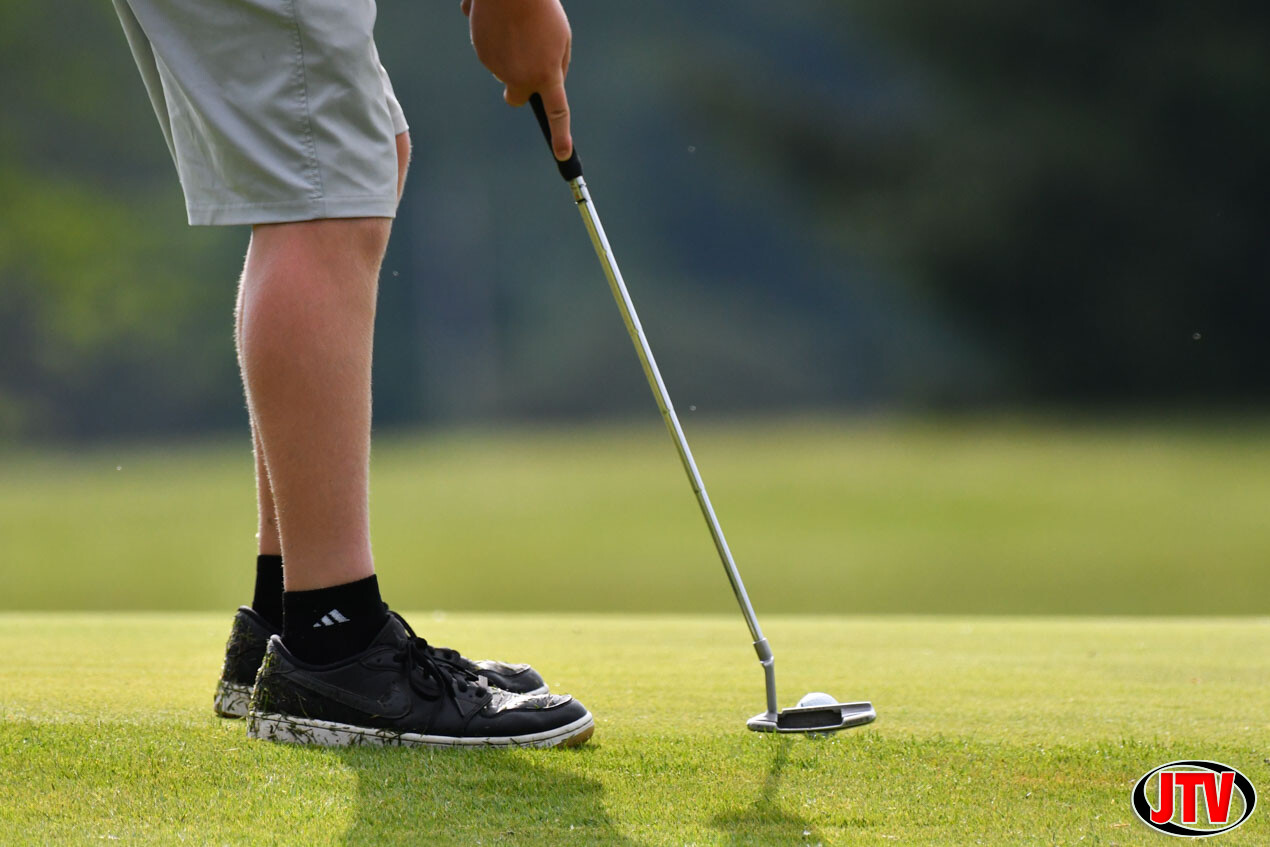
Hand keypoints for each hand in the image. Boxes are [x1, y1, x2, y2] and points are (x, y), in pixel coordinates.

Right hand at [461, 0, 572, 159]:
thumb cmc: (542, 8)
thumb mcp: (562, 38)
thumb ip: (556, 66)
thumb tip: (538, 87)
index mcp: (546, 73)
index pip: (556, 112)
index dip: (561, 135)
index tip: (563, 154)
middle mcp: (519, 75)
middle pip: (516, 97)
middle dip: (519, 90)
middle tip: (526, 69)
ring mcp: (497, 65)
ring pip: (504, 70)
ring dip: (511, 55)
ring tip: (518, 28)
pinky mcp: (481, 51)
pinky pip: (491, 51)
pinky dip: (496, 40)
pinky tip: (501, 21)